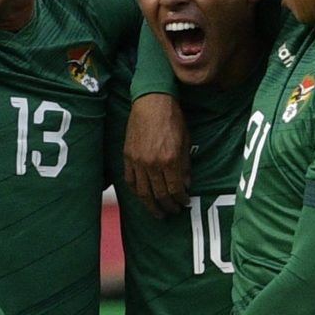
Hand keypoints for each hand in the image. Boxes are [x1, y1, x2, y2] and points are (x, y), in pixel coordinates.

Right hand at [122, 90, 188, 217]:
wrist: (152, 101)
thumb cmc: (172, 118)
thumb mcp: (186, 141)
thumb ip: (185, 166)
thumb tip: (186, 185)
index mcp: (170, 160)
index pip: (175, 189)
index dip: (180, 200)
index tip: (184, 203)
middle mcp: (152, 164)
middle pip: (159, 195)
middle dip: (167, 207)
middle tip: (172, 212)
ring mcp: (138, 161)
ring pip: (143, 192)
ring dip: (151, 205)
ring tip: (157, 212)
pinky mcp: (128, 156)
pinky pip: (130, 180)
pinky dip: (136, 191)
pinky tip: (143, 196)